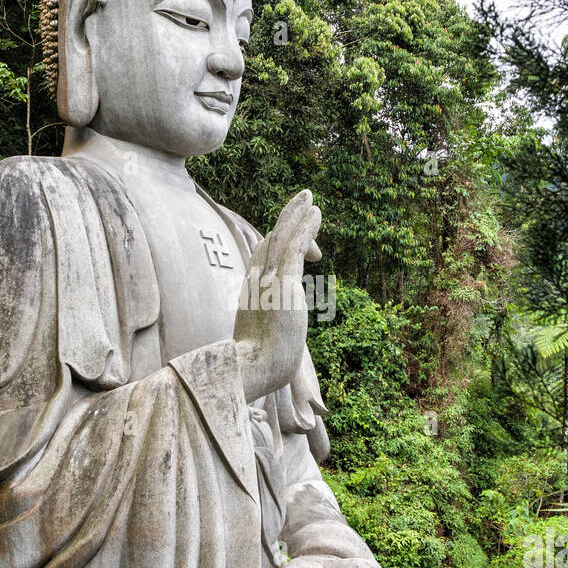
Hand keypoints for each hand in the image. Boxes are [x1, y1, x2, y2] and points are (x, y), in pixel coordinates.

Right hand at [234, 190, 321, 401]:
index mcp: (251, 291)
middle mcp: (256, 279)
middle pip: (271, 239)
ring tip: (311, 198)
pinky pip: (295, 245)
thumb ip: (268, 328)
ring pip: (283, 236)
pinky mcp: (283, 282)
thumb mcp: (263, 340)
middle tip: (303, 200)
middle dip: (288, 218)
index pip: (263, 255)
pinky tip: (316, 212)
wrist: (253, 369)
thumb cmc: (259, 364)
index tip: (298, 242)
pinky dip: (305, 226)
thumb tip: (276, 334)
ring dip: (297, 214)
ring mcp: (268, 279)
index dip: (279, 243)